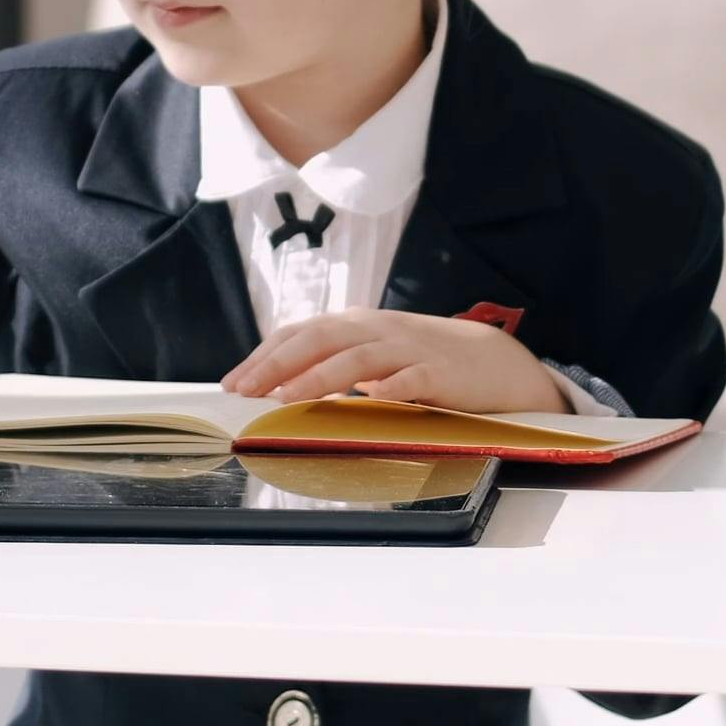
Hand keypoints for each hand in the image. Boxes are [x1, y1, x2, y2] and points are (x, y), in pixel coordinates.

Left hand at [222, 310, 570, 412]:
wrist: (492, 362)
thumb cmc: (424, 362)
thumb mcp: (374, 357)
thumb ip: (334, 364)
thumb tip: (281, 386)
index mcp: (357, 326)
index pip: (301, 332)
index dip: (265, 355)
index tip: (233, 383)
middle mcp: (377, 330)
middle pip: (321, 338)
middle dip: (278, 363)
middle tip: (246, 391)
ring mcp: (409, 350)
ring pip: (357, 358)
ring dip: (318, 378)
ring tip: (286, 399)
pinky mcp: (440, 374)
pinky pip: (412, 380)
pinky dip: (391, 388)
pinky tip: (373, 400)